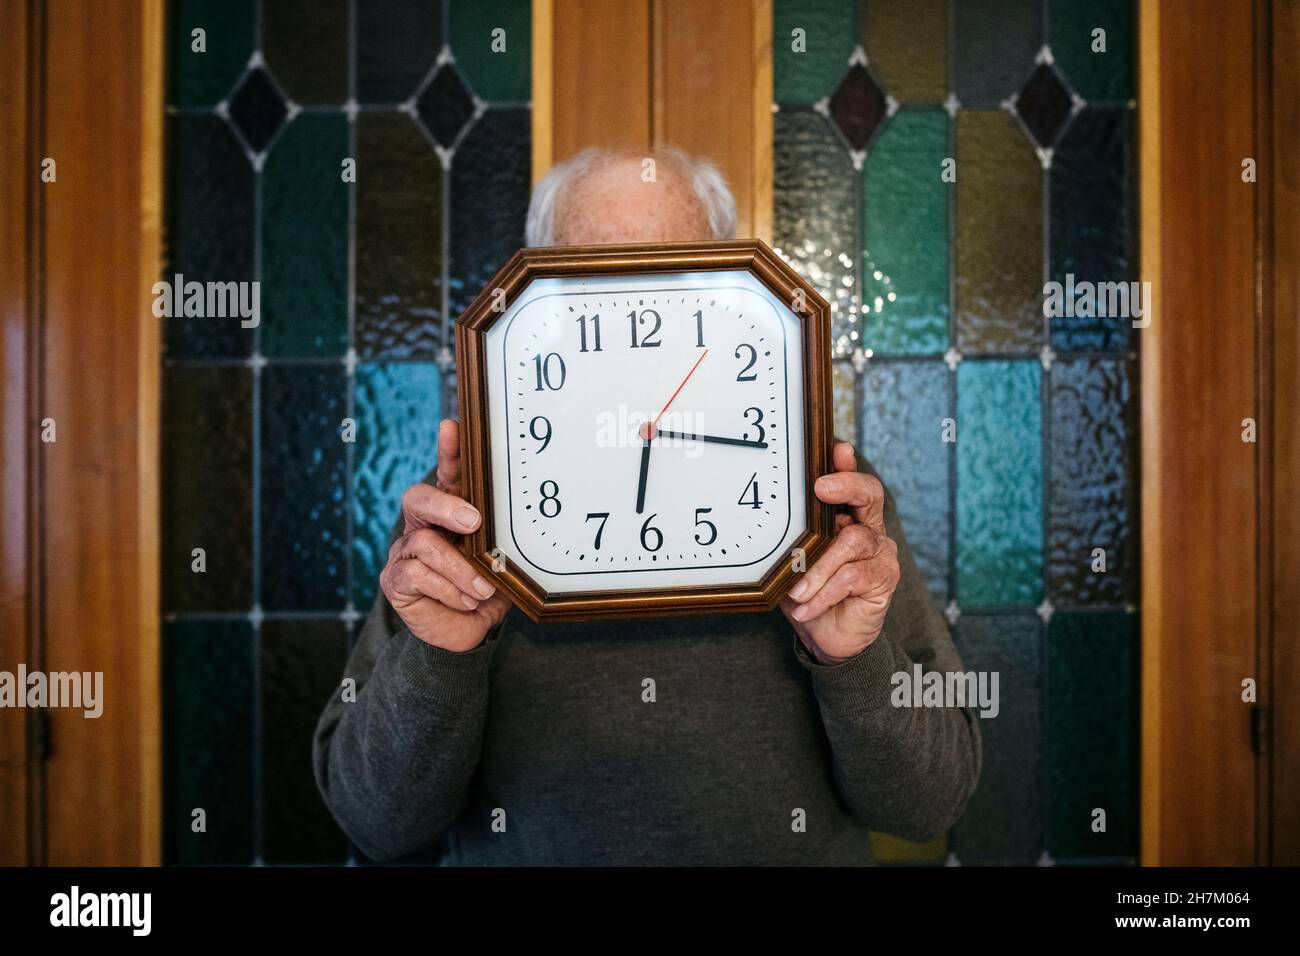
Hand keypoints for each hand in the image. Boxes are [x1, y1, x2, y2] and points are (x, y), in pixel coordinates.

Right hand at [379, 419, 509, 651]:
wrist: (469, 632)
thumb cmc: (487, 588)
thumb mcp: (500, 563)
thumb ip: (499, 544)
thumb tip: (511, 531)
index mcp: (451, 511)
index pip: (448, 475)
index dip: (448, 451)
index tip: (451, 427)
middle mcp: (422, 524)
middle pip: (419, 498)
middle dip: (445, 505)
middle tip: (473, 522)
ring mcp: (404, 550)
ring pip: (425, 544)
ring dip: (460, 569)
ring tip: (482, 590)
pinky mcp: (395, 579)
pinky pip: (417, 574)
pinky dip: (448, 589)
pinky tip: (466, 600)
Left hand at [779, 442, 900, 663]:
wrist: (825, 636)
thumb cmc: (807, 591)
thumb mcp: (791, 562)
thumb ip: (789, 540)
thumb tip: (768, 522)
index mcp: (846, 516)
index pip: (851, 481)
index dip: (847, 465)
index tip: (839, 450)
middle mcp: (868, 527)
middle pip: (869, 493)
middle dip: (846, 485)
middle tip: (821, 488)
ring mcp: (880, 552)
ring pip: (851, 542)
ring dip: (818, 567)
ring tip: (796, 590)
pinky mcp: (884, 578)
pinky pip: (851, 578)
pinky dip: (824, 593)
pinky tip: (805, 607)